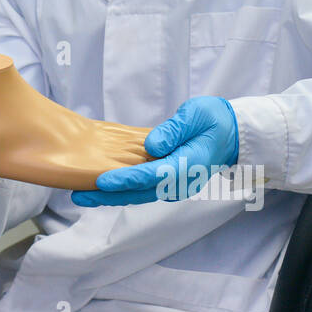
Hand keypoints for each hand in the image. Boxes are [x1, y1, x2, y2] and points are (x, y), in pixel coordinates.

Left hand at [71, 96, 238, 206]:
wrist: (232, 134)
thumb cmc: (214, 120)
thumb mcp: (196, 115)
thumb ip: (174, 130)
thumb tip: (151, 145)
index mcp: (188, 165)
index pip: (152, 176)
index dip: (125, 180)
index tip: (101, 181)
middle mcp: (180, 181)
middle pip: (140, 192)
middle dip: (108, 196)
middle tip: (79, 196)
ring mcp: (175, 185)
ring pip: (139, 194)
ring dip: (111, 196)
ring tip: (83, 195)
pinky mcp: (169, 182)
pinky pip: (142, 189)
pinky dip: (121, 190)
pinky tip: (101, 187)